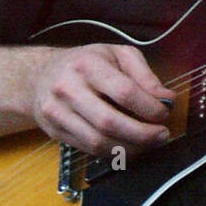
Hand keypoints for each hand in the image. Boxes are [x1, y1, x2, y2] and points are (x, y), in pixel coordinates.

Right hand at [31, 44, 173, 156]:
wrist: (39, 76)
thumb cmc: (86, 63)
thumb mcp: (118, 54)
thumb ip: (144, 75)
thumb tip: (166, 98)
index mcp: (87, 65)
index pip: (123, 92)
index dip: (149, 107)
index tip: (164, 112)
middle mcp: (68, 88)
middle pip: (109, 122)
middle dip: (142, 134)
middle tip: (162, 135)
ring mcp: (57, 112)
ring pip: (98, 142)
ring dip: (130, 148)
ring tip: (149, 142)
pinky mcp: (54, 132)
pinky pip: (88, 149)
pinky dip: (113, 151)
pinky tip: (128, 145)